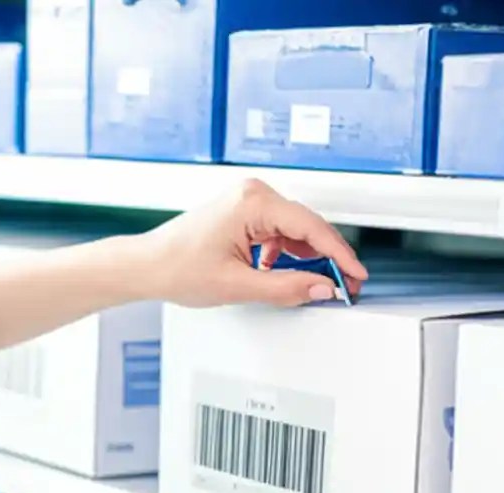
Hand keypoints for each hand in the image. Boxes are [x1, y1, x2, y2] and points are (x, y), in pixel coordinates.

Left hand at [145, 179, 368, 307]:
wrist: (147, 265)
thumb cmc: (176, 267)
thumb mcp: (238, 285)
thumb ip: (285, 288)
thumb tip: (322, 288)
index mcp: (253, 202)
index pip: (312, 228)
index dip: (340, 255)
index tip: (356, 276)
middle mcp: (253, 194)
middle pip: (307, 226)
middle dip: (326, 258)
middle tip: (343, 286)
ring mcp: (247, 200)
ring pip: (294, 230)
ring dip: (304, 257)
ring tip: (311, 283)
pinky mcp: (243, 212)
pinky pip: (277, 231)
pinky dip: (284, 253)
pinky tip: (278, 272)